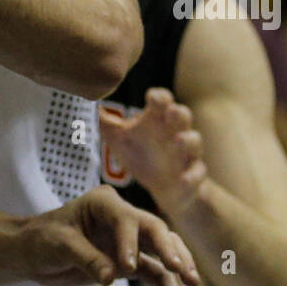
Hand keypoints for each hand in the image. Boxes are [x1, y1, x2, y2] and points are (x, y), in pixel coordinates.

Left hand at [12, 184, 198, 285]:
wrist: (31, 254)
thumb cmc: (40, 239)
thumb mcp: (58, 245)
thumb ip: (86, 258)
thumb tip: (111, 277)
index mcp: (103, 203)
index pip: (126, 220)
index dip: (130, 243)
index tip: (127, 268)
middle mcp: (121, 218)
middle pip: (155, 231)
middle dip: (170, 250)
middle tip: (182, 270)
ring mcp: (128, 241)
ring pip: (162, 251)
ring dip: (177, 268)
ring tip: (191, 285)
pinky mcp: (129, 263)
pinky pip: (153, 273)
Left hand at [99, 89, 207, 217]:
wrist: (164, 189)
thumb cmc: (141, 157)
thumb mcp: (119, 140)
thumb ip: (107, 124)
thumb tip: (89, 106)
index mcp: (157, 121)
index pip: (162, 101)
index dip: (159, 97)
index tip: (152, 97)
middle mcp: (174, 133)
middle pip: (183, 116)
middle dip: (178, 112)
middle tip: (171, 112)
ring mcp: (186, 154)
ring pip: (193, 141)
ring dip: (187, 140)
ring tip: (178, 141)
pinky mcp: (192, 175)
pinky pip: (197, 174)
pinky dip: (192, 176)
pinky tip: (184, 179)